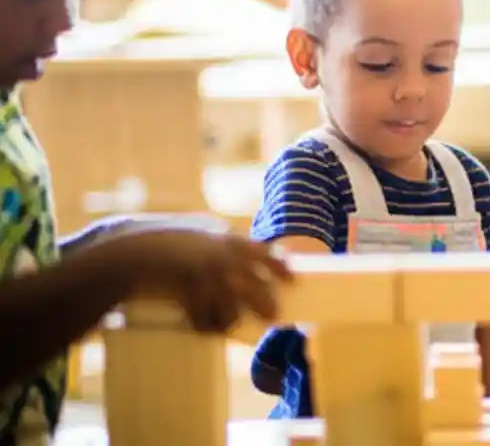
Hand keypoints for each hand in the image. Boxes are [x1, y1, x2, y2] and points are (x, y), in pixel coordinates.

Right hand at [102, 229, 291, 331]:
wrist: (125, 255)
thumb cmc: (157, 243)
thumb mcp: (192, 232)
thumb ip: (214, 240)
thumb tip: (236, 248)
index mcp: (224, 239)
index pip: (263, 252)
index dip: (281, 266)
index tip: (293, 279)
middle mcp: (221, 256)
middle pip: (258, 286)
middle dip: (266, 303)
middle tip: (272, 316)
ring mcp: (207, 277)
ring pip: (233, 308)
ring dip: (230, 320)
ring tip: (225, 325)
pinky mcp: (190, 296)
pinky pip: (206, 320)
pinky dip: (206, 327)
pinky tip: (202, 328)